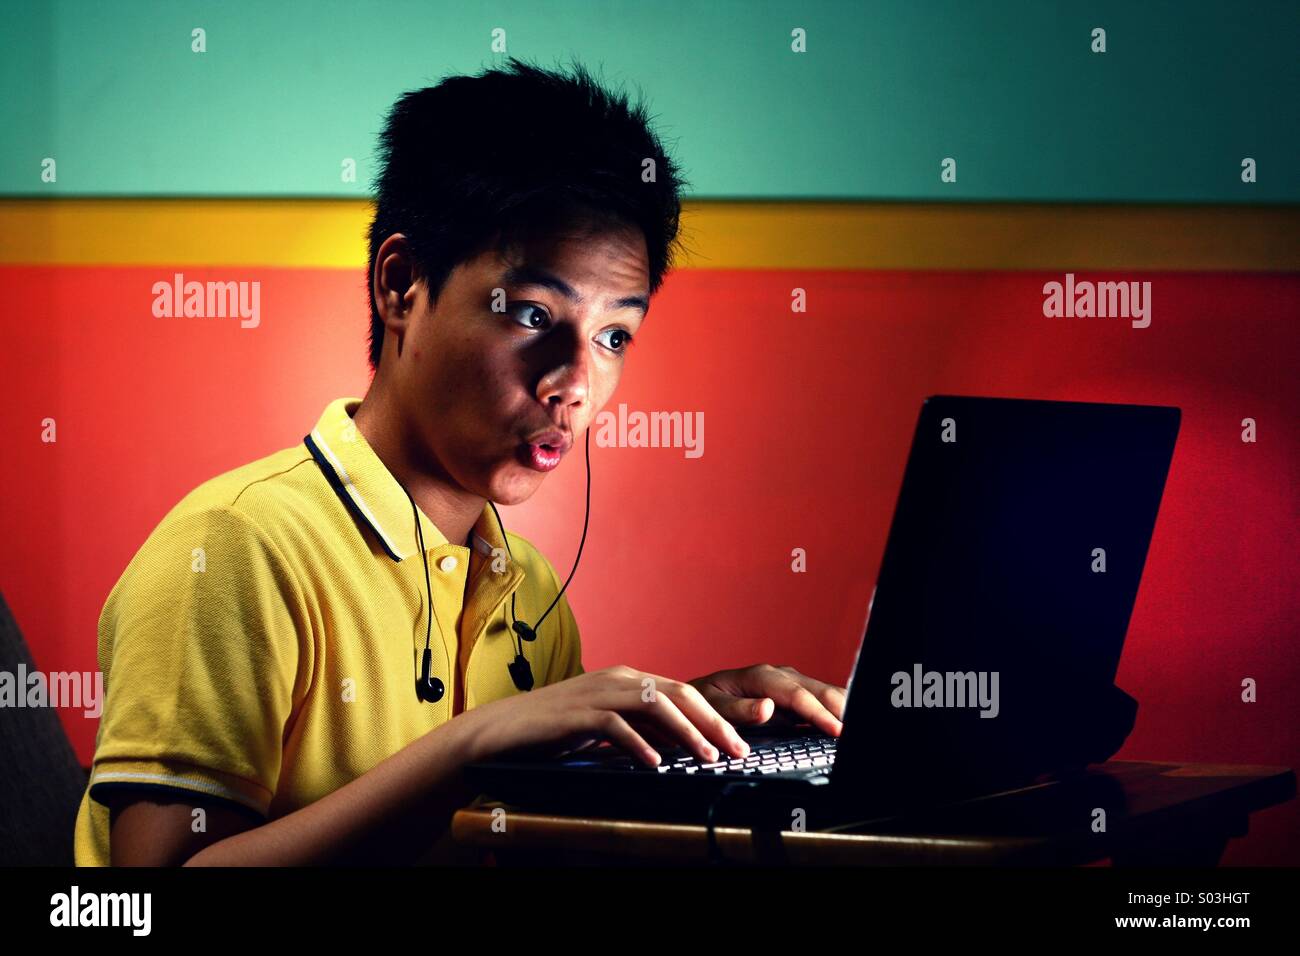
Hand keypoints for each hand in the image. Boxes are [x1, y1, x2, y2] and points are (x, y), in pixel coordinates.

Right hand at [458, 665, 751, 767]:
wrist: (502, 730)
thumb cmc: (556, 730)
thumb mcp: (608, 725)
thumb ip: (641, 728)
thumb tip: (679, 745)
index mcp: (629, 680)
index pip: (684, 692)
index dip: (716, 715)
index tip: (739, 741)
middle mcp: (618, 680)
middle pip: (678, 693)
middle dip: (713, 721)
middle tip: (738, 749)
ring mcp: (597, 694)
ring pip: (654, 704)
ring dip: (685, 731)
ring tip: (707, 755)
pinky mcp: (576, 715)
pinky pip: (615, 726)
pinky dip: (638, 744)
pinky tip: (654, 764)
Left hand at [688, 664, 845, 736]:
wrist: (694, 698)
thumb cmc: (701, 704)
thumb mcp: (711, 708)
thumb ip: (738, 710)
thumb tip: (767, 708)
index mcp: (762, 676)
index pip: (798, 696)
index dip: (820, 714)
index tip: (838, 732)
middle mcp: (780, 676)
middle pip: (820, 691)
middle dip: (843, 710)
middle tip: (860, 733)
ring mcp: (790, 684)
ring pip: (826, 694)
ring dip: (846, 709)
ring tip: (862, 729)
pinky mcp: (795, 695)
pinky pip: (822, 701)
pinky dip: (839, 711)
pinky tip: (850, 724)